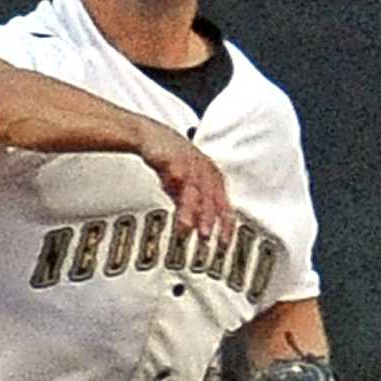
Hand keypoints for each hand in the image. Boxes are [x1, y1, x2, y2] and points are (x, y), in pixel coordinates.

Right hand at [138, 119, 233, 240]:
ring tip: (186, 225)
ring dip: (190, 207)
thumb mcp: (186, 188)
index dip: (226, 225)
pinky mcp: (173, 155)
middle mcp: (204, 172)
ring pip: (193, 188)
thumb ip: (193, 208)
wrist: (154, 137)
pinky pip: (176, 168)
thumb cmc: (174, 162)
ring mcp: (189, 164)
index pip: (224, 206)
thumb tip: (198, 229)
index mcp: (213, 180)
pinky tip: (173, 185)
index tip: (224, 243)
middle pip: (209, 198)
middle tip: (205, 236)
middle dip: (207, 218)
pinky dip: (175, 177)